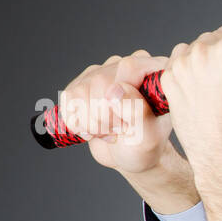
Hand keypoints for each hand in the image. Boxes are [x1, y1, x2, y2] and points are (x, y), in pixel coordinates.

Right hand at [59, 50, 174, 173]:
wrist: (128, 155)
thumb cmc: (144, 146)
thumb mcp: (148, 137)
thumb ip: (137, 112)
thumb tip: (116, 90)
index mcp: (153, 71)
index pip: (129, 67)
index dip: (120, 95)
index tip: (126, 122)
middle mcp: (127, 66)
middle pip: (101, 80)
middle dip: (105, 116)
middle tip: (120, 130)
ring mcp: (102, 71)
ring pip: (81, 91)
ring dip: (91, 122)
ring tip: (110, 129)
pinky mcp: (81, 83)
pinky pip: (68, 98)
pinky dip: (77, 122)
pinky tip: (95, 127)